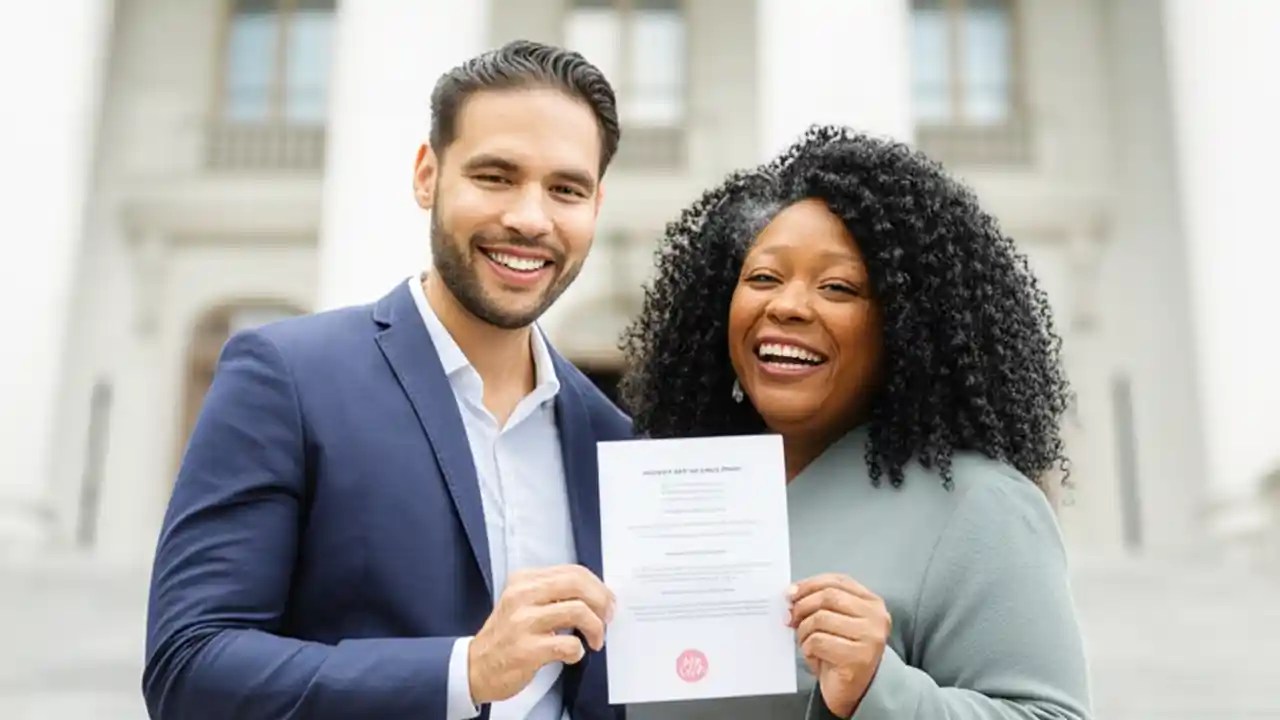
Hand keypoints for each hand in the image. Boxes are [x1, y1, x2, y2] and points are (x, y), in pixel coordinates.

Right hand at [468, 565, 615, 704]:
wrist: (476, 667)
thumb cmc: (506, 635)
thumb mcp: (522, 602)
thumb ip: (553, 593)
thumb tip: (595, 594)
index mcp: (523, 580)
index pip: (572, 570)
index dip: (597, 586)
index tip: (607, 601)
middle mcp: (522, 596)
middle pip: (577, 584)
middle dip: (601, 601)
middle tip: (607, 618)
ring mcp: (523, 622)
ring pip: (577, 611)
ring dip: (596, 628)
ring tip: (595, 640)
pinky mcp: (527, 649)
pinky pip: (569, 644)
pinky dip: (579, 651)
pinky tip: (573, 654)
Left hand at [788, 574, 890, 718]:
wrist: (855, 690)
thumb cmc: (841, 651)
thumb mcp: (835, 620)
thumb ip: (820, 603)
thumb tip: (792, 594)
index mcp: (872, 603)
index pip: (838, 581)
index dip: (810, 584)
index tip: (791, 593)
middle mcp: (876, 618)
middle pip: (828, 596)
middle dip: (802, 606)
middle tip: (790, 618)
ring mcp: (870, 638)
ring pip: (820, 618)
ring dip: (803, 630)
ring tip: (806, 642)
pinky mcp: (858, 658)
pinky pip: (818, 641)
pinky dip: (808, 648)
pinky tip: (814, 656)